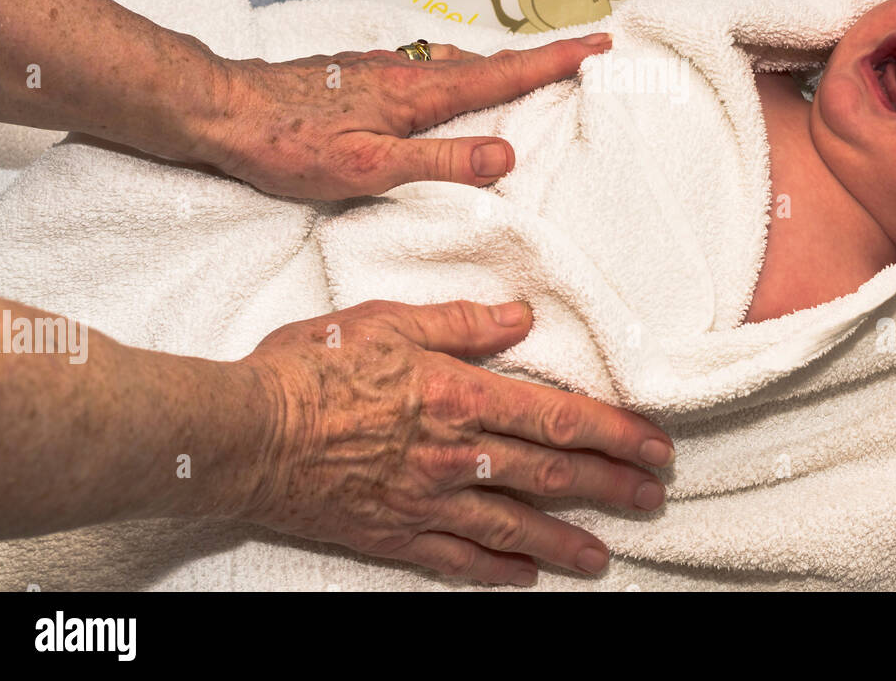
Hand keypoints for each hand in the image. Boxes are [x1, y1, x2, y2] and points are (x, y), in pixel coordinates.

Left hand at [196, 33, 610, 199]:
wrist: (221, 108)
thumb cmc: (289, 146)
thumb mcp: (368, 168)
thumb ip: (439, 162)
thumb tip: (507, 156)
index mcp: (418, 94)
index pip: (503, 75)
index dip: (555, 61)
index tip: (598, 43)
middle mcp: (406, 71)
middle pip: (488, 62)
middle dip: (539, 57)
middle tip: (580, 50)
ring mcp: (381, 68)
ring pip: (455, 62)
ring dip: (498, 63)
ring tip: (525, 68)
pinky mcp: (359, 73)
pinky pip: (426, 66)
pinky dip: (457, 69)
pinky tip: (446, 79)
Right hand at [239, 298, 673, 585]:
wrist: (242, 433)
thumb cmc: (310, 368)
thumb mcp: (388, 321)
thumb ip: (461, 323)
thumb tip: (521, 318)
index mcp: (459, 395)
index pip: (557, 417)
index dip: (614, 433)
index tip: (654, 444)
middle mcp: (454, 454)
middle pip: (551, 474)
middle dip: (610, 486)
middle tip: (653, 496)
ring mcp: (425, 501)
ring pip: (514, 526)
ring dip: (566, 540)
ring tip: (604, 554)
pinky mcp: (392, 533)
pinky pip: (456, 559)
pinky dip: (497, 570)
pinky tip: (525, 577)